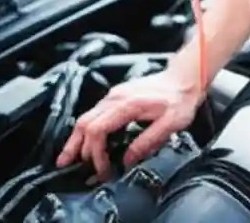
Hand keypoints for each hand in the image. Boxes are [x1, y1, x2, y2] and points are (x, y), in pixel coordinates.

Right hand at [55, 69, 199, 181]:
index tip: (102, 169)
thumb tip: (129, 159)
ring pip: (85, 118)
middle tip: (66, 165)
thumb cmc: (179, 100)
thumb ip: (148, 141)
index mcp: (126, 104)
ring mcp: (112, 96)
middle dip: (74, 147)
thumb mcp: (172, 124)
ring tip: (68, 156)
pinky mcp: (115, 98)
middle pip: (84, 123)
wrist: (183, 79)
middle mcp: (114, 98)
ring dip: (76, 139)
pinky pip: (93, 115)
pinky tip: (85, 142)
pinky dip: (85, 131)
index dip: (95, 153)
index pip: (98, 130)